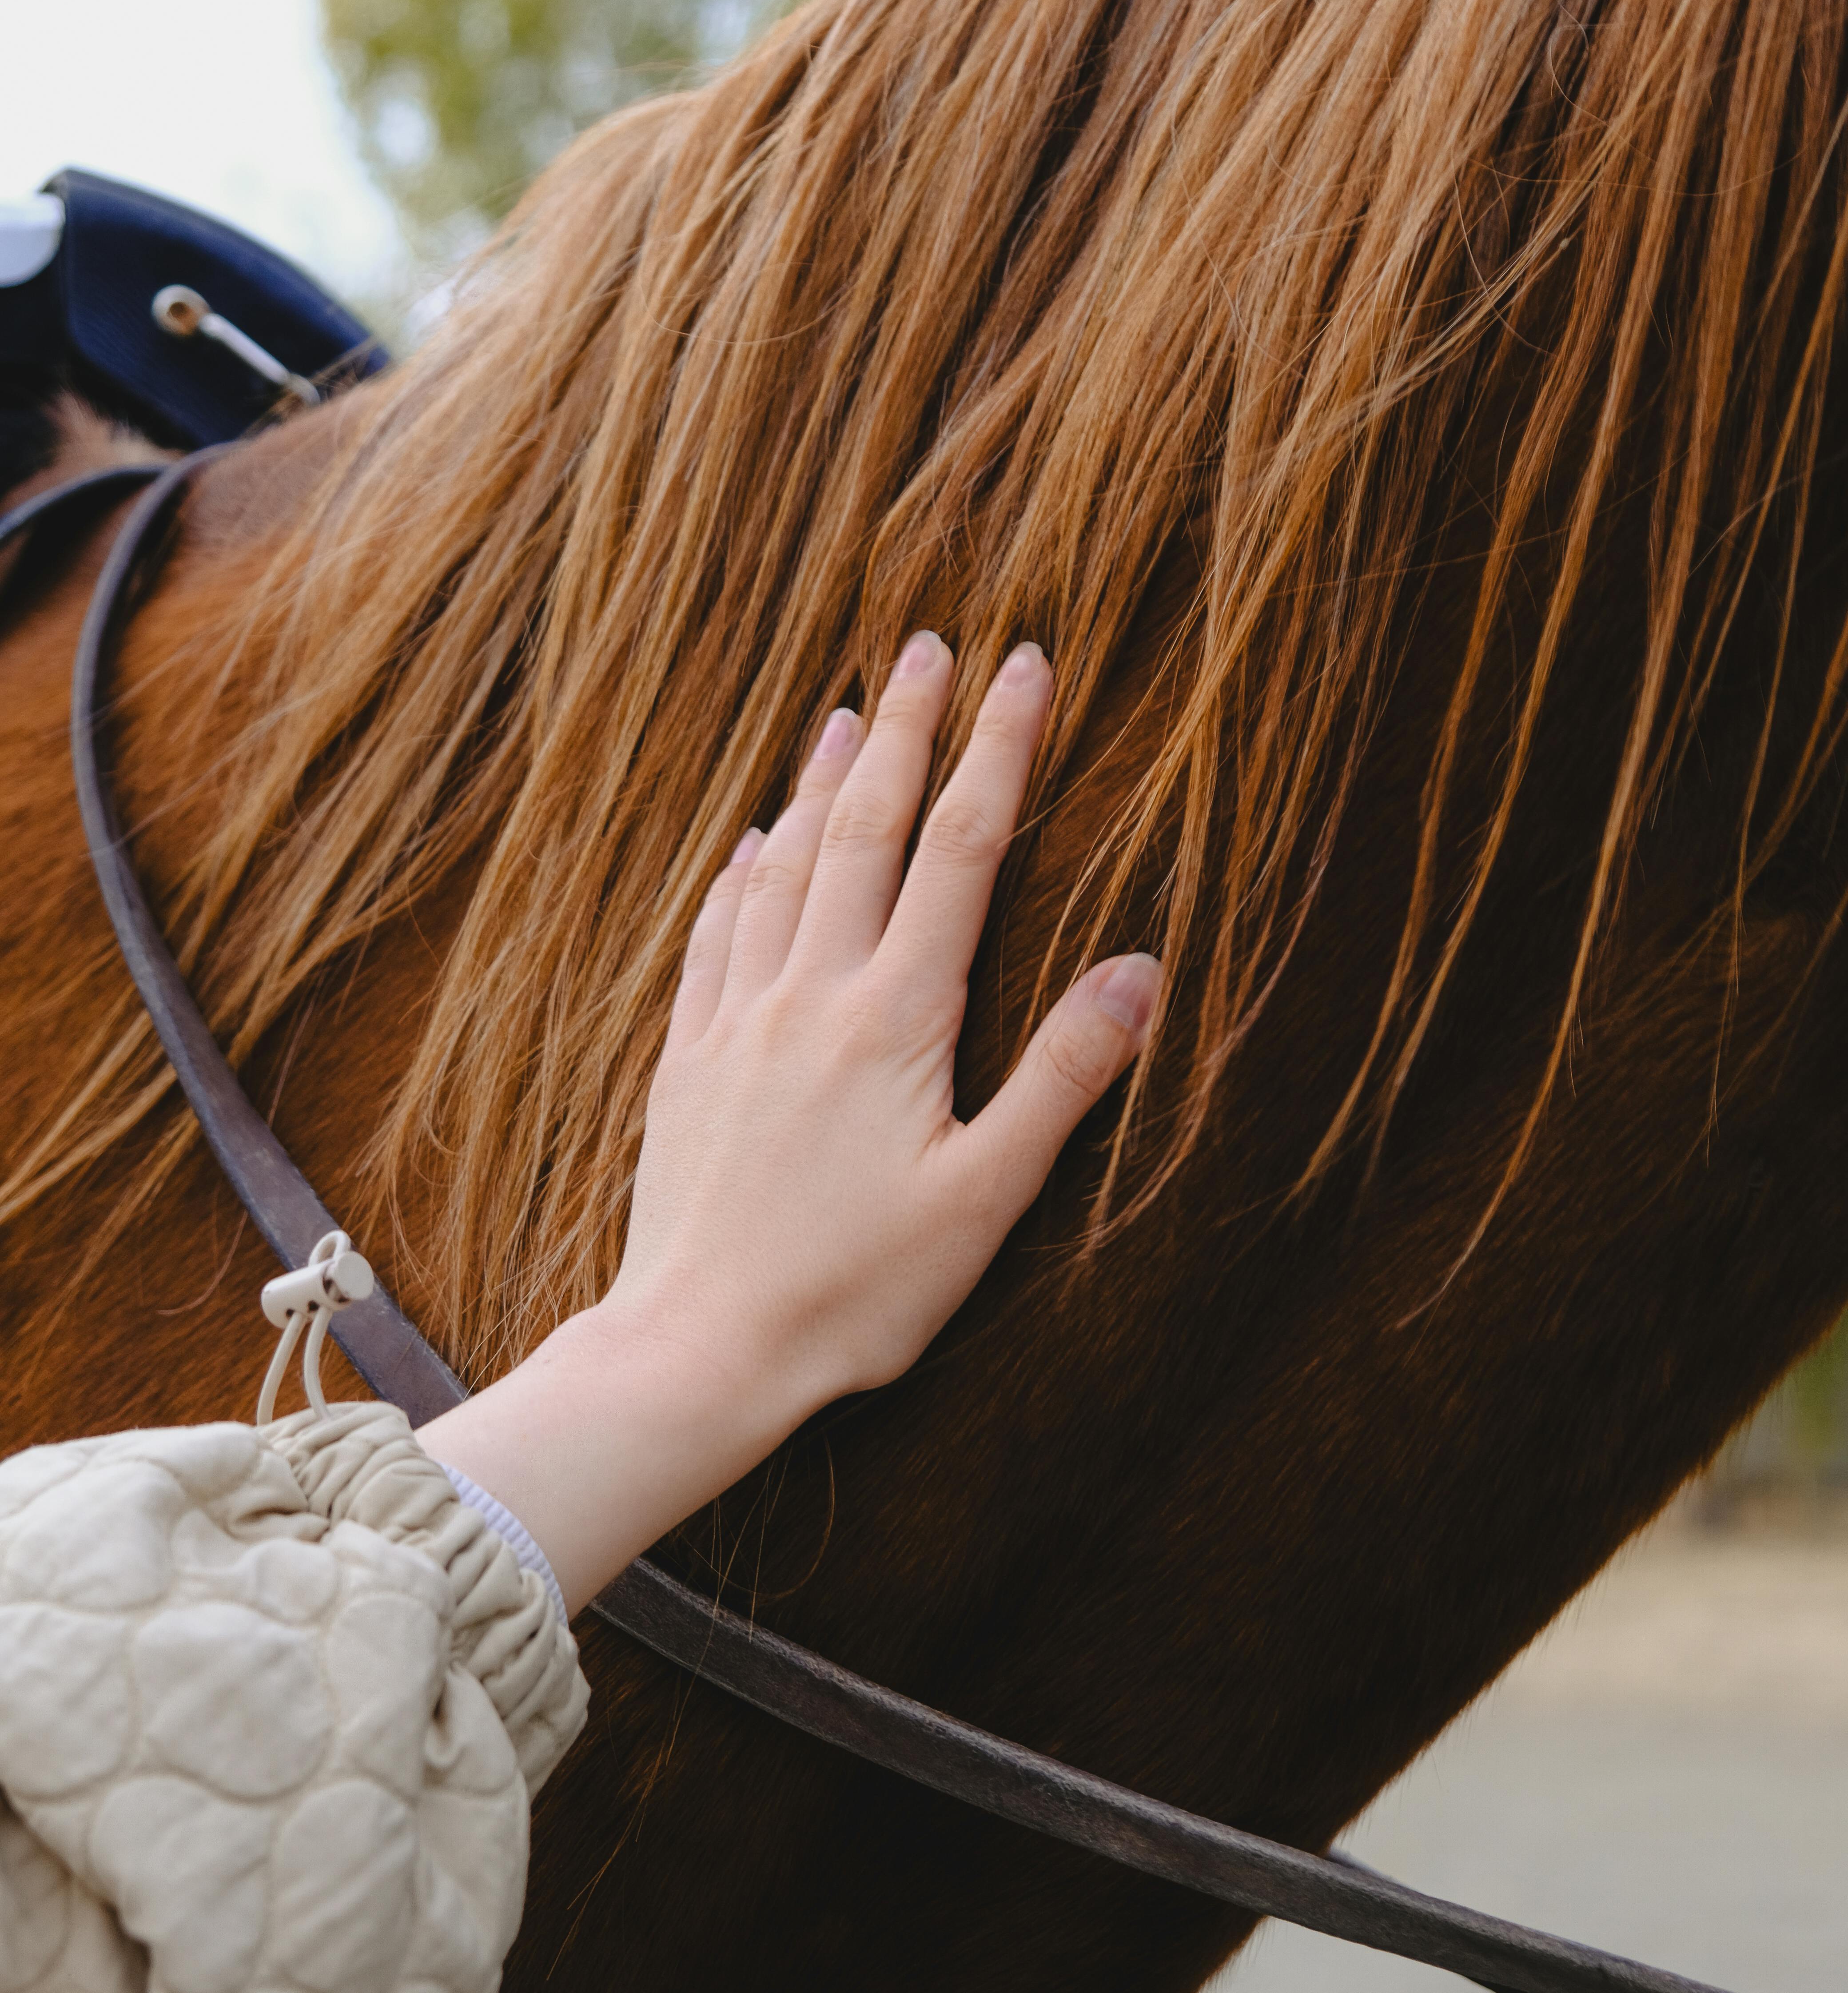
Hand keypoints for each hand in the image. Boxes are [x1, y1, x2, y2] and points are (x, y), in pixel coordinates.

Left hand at [419, 634, 1158, 1613]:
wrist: (700, 1347)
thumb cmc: (855, 1291)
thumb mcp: (985, 1198)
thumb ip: (1062, 1078)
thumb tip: (1142, 972)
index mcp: (896, 1019)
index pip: (959, 851)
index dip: (995, 751)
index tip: (1021, 664)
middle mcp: (811, 995)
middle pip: (864, 830)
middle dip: (902, 729)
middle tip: (926, 645)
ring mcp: (739, 1022)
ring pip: (784, 868)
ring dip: (819, 784)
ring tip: (843, 713)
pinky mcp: (688, 1062)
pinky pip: (715, 937)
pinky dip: (739, 875)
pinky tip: (749, 845)